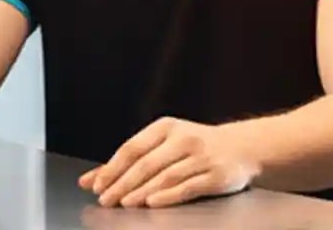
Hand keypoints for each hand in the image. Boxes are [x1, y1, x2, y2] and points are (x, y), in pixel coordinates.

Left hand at [77, 117, 258, 208]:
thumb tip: (89, 180)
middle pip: (146, 163)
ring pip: (164, 176)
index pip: (132, 148)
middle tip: (105, 200)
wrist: (243, 147)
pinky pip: (187, 186)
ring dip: (141, 191)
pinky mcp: (215, 175)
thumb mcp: (164, 144)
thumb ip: (129, 161)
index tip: (97, 185)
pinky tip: (151, 203)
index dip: (112, 167)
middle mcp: (183, 139)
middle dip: (122, 183)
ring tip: (124, 203)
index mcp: (166, 127)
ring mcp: (200, 157)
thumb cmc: (195, 147)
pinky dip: (168, 195)